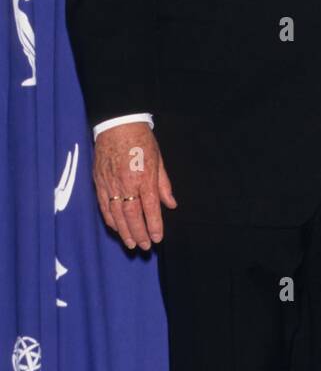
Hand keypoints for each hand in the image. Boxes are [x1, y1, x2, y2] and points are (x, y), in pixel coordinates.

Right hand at [93, 122, 176, 250]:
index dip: (154, 225)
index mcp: (144, 177)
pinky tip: (116, 228)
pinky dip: (110, 219)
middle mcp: (127, 183)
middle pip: (132, 215)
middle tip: (144, 247)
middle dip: (139, 233)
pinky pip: (104, 205)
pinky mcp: (99, 182)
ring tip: (131, 243)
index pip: (150, 207)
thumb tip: (171, 205)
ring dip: (124, 231)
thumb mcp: (159, 159)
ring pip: (116, 214)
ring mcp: (110, 183)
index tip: (157, 238)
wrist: (117, 124)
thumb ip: (164, 185)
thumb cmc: (141, 140)